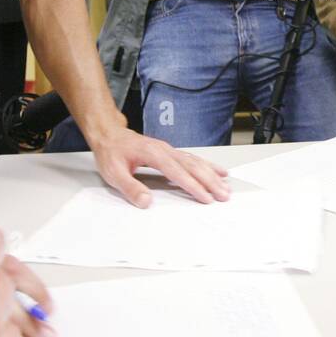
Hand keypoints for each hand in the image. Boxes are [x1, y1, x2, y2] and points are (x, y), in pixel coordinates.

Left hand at [92, 125, 229, 207]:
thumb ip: (130, 188)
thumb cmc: (111, 153)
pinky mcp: (171, 152)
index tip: (206, 197)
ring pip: (196, 162)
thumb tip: (146, 202)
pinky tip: (218, 172)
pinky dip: (207, 166)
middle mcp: (165, 150)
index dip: (193, 186)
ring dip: (212, 174)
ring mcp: (169, 150)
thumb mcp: (114, 173)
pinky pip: (193, 159)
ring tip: (226, 186)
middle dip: (210, 181)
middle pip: (192, 166)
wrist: (109, 134)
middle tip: (224, 195)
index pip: (177, 172)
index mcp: (153, 154)